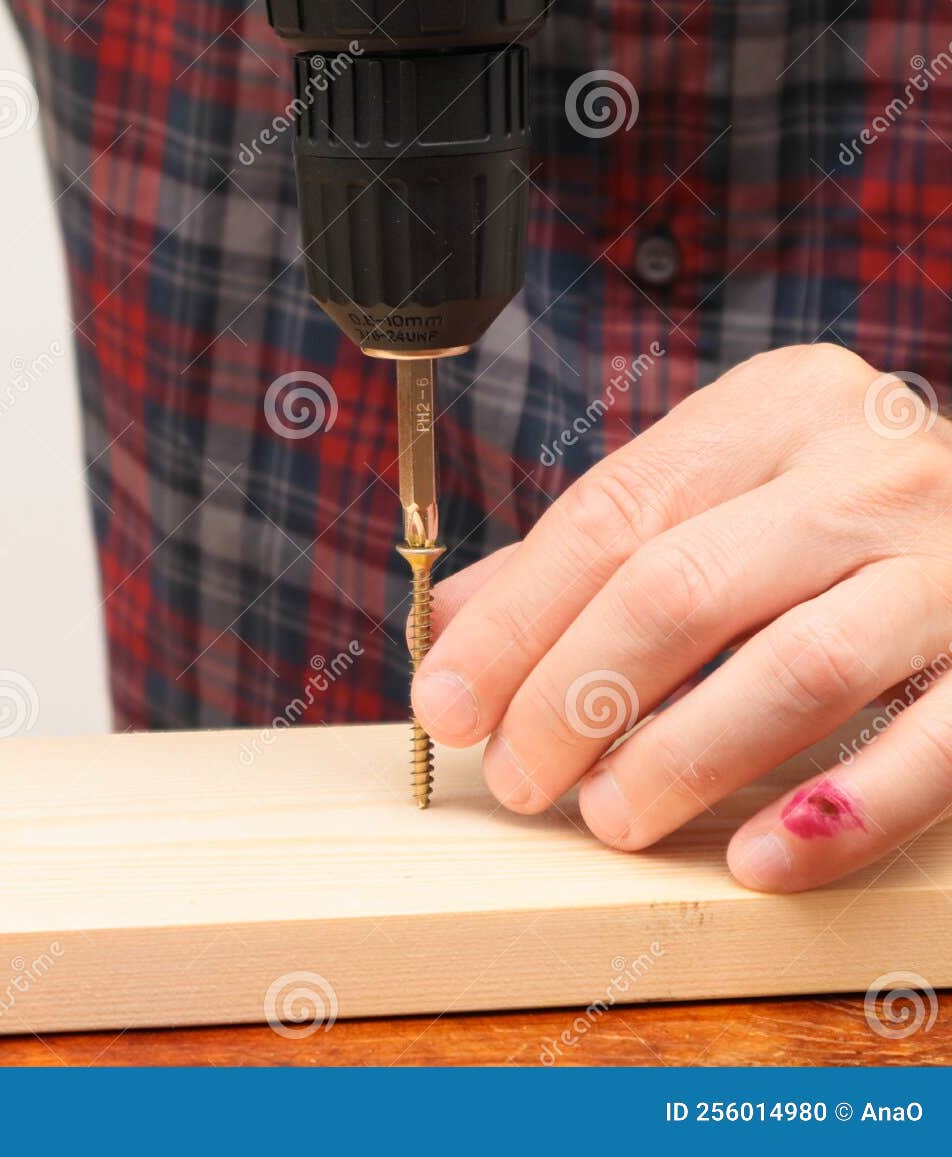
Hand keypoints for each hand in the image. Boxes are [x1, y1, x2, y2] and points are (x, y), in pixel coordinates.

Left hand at [415, 343, 951, 891]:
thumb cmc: (845, 522)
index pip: (609, 516)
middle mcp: (870, 465)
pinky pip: (932, 748)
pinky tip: (755, 860)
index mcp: (777, 409)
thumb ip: (593, 554)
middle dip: (573, 697)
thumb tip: (449, 622)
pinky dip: (836, 814)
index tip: (446, 705)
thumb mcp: (725, 494)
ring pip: (797, 666)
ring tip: (609, 818)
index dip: (511, 623)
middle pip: (680, 587)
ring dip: (681, 758)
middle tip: (521, 779)